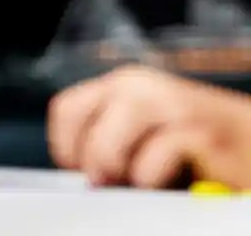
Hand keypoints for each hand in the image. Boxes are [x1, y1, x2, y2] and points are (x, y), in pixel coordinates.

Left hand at [49, 65, 250, 189]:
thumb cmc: (198, 145)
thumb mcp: (144, 131)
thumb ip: (110, 138)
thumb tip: (79, 172)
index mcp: (125, 85)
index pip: (66, 109)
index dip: (67, 146)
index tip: (83, 171)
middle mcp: (142, 88)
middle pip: (80, 123)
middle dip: (90, 162)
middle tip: (111, 182)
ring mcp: (172, 107)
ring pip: (107, 144)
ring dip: (117, 170)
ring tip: (138, 181)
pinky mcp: (200, 133)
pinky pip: (149, 164)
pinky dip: (151, 181)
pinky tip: (167, 182)